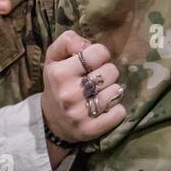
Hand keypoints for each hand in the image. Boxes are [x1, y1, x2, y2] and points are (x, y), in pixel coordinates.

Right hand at [40, 31, 126, 167]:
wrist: (51, 121)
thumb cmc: (58, 83)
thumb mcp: (54, 57)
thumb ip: (68, 41)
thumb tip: (87, 44)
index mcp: (60, 73)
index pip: (98, 52)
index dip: (100, 55)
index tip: (93, 63)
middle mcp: (69, 94)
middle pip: (111, 71)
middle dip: (107, 73)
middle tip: (96, 80)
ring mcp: (80, 114)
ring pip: (117, 91)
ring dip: (111, 91)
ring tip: (99, 94)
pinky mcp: (91, 130)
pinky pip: (119, 112)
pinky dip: (116, 110)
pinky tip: (104, 109)